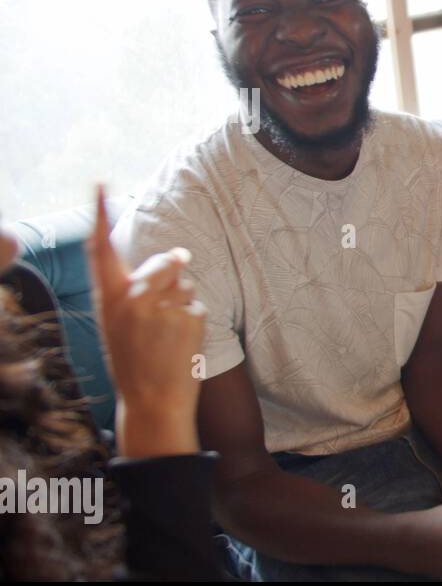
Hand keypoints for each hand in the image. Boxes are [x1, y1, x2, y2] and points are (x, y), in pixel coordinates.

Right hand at [87, 186, 206, 457]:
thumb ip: (136, 290)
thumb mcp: (119, 324)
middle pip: (167, 263)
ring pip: (185, 285)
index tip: (99, 184)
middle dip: (174, 273)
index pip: (101, 249)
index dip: (99, 215)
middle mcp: (133, 297)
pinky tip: (181, 344)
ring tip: (168, 336)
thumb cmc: (134, 361)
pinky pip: (197, 304)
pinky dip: (194, 320)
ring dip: (182, 304)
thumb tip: (180, 256)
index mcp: (108, 298)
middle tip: (163, 312)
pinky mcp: (190, 316)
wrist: (152, 401)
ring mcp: (162, 306)